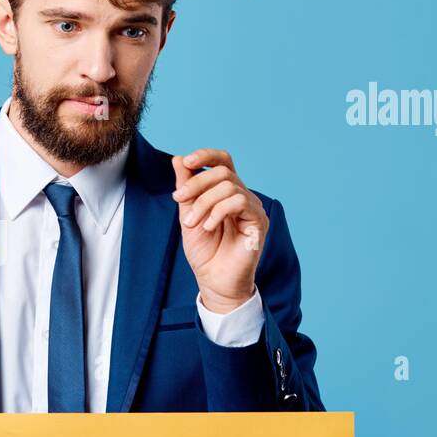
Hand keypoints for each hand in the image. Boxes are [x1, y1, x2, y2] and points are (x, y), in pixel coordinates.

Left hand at [171, 148, 267, 312]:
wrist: (213, 280)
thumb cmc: (204, 251)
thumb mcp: (188, 214)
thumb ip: (186, 188)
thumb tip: (178, 159)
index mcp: (226, 193)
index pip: (223, 162)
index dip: (206, 155)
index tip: (185, 162)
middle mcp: (242, 196)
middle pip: (223, 172)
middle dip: (196, 182)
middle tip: (178, 199)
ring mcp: (252, 208)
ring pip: (229, 186)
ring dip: (203, 202)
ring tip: (191, 223)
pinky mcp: (258, 222)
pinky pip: (239, 202)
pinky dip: (218, 211)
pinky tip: (208, 226)